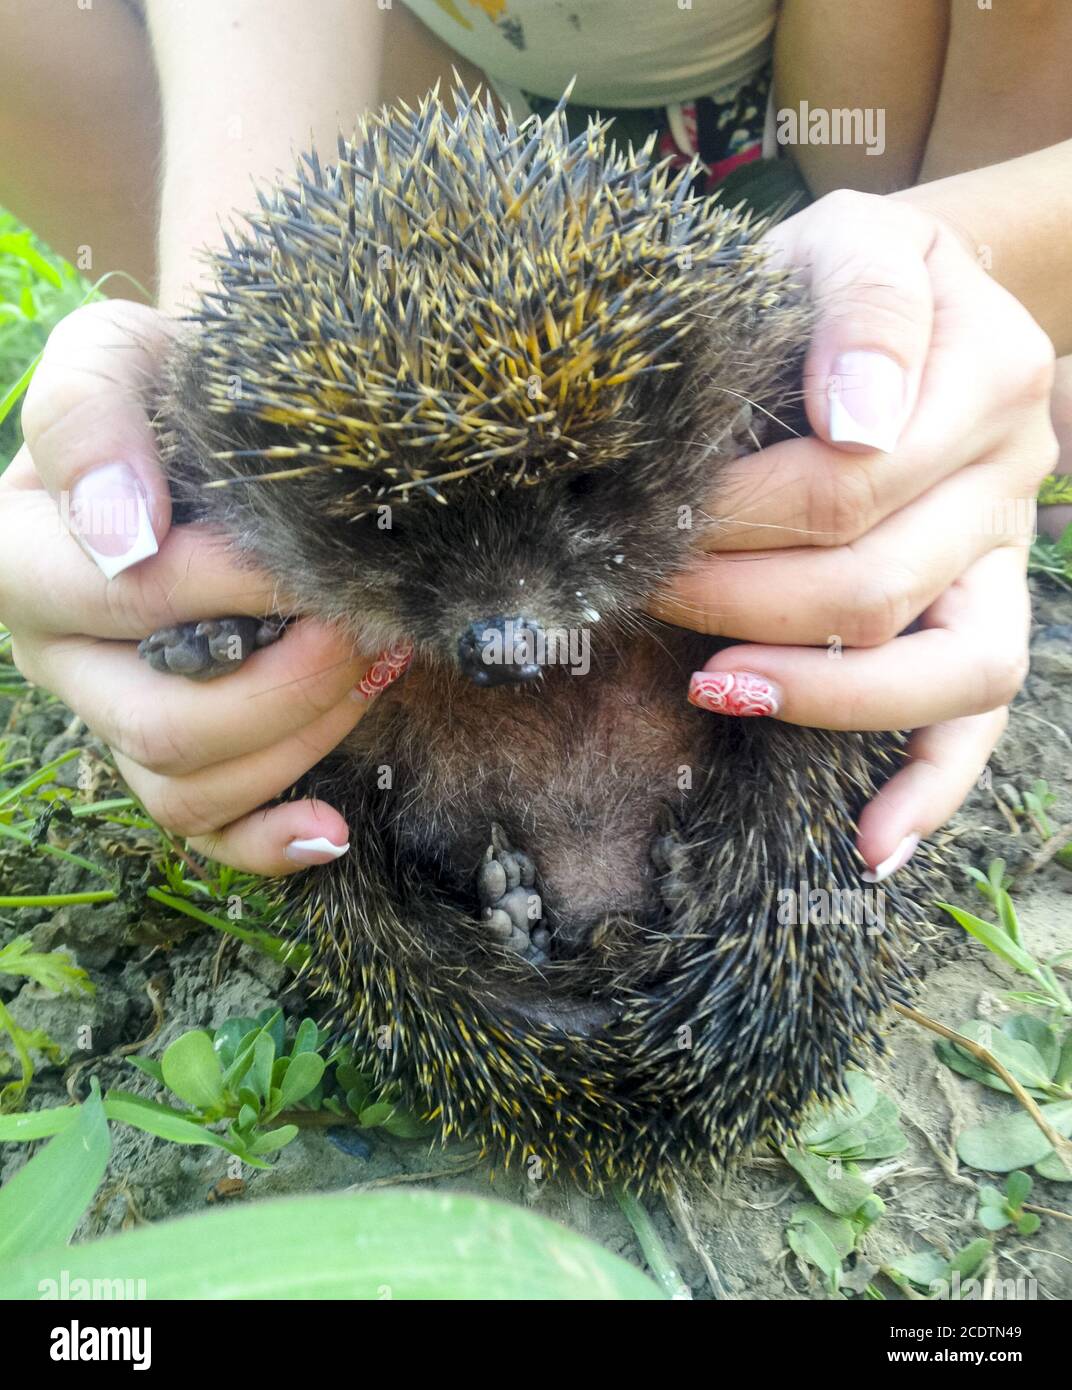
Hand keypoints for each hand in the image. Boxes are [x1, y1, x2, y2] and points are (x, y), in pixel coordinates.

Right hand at [1, 299, 378, 874]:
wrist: (214, 433)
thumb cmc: (169, 390)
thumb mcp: (115, 357)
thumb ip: (88, 416)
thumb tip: (120, 533)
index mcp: (23, 559)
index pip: (125, 597)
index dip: (233, 585)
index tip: (317, 559)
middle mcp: (61, 658)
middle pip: (161, 723)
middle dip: (289, 683)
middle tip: (366, 625)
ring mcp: (114, 718)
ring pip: (189, 788)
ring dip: (304, 739)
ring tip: (375, 667)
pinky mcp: (174, 760)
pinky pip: (206, 835)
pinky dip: (271, 842)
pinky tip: (333, 825)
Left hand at [653, 190, 1056, 878]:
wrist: (910, 296)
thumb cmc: (844, 275)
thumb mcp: (845, 238)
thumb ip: (856, 305)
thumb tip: (853, 423)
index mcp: (984, 374)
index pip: (847, 484)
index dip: (734, 519)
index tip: (644, 520)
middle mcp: (1012, 475)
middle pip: (875, 580)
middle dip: (737, 597)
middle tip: (644, 587)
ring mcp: (1004, 561)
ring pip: (946, 669)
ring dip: (821, 692)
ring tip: (716, 688)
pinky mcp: (987, 616)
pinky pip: (979, 723)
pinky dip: (931, 789)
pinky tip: (868, 846)